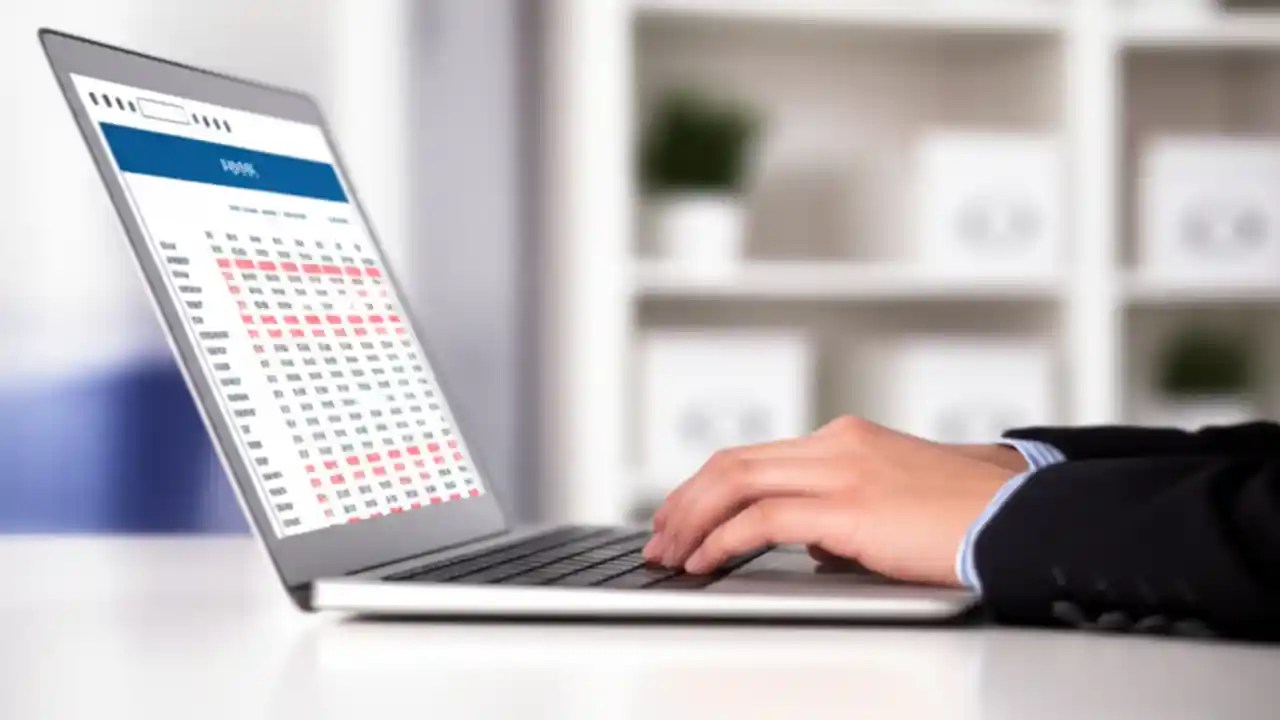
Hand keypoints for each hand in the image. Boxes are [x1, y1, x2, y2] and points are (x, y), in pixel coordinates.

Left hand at [642, 417, 1020, 586]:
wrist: (1023, 518)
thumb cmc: (970, 519)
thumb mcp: (893, 506)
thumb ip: (844, 517)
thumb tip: (810, 545)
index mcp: (845, 439)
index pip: (755, 457)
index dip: (706, 488)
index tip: (681, 518)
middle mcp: (837, 444)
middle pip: (732, 463)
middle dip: (684, 502)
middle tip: (659, 538)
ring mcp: (842, 469)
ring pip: (736, 482)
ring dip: (693, 520)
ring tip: (671, 554)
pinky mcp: (850, 505)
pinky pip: (763, 519)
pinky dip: (723, 540)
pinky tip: (707, 561)